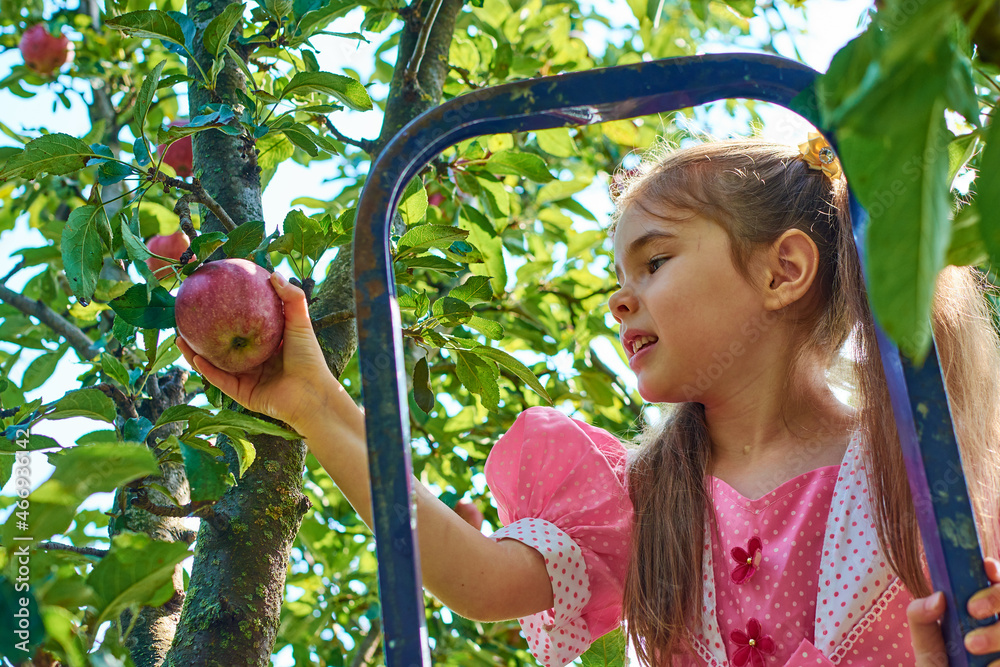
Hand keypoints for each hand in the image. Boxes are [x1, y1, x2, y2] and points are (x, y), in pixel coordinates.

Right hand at [176, 271, 344, 434]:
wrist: (313, 394)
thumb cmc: (309, 357)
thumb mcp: (300, 322)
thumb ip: (291, 298)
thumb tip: (274, 274)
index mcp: (268, 344)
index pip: (243, 326)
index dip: (228, 314)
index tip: (212, 298)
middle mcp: (255, 361)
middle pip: (224, 345)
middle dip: (205, 333)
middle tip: (189, 316)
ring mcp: (247, 379)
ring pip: (216, 363)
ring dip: (196, 352)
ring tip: (179, 336)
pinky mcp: (243, 394)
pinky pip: (220, 380)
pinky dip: (206, 369)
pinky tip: (194, 355)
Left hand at [907, 557, 999, 666]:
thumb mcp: (926, 645)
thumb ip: (922, 618)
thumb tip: (938, 596)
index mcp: (983, 615)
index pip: (996, 583)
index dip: (995, 572)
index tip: (985, 566)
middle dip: (997, 597)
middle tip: (973, 609)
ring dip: (999, 633)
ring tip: (972, 646)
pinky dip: (999, 661)